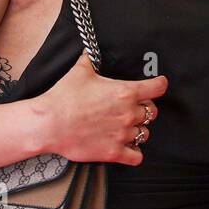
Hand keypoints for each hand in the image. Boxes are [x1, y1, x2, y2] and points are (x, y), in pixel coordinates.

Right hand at [34, 49, 165, 165]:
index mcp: (125, 92)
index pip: (157, 88)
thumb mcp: (79, 72)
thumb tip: (89, 51)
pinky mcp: (114, 152)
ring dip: (138, 130)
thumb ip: (89, 60)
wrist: (49, 123)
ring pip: (145, 133)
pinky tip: (127, 148)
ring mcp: (123, 134)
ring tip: (126, 128)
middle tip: (132, 109)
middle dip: (144, 109)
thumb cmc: (64, 97)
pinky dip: (134, 153)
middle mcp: (129, 114)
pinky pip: (136, 157)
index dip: (159, 85)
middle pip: (151, 112)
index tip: (158, 84)